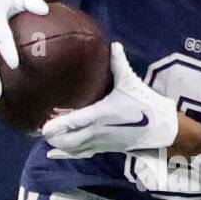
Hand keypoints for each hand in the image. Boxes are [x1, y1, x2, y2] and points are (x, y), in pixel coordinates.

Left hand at [42, 42, 178, 158]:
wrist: (161, 128)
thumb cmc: (145, 104)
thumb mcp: (131, 82)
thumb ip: (119, 64)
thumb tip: (113, 44)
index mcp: (101, 115)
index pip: (74, 123)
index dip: (58, 126)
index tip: (43, 127)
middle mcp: (98, 132)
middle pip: (68, 140)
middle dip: (53, 136)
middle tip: (39, 128)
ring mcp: (100, 142)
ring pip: (73, 149)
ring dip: (58, 144)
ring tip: (45, 137)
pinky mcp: (104, 148)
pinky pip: (81, 154)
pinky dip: (66, 155)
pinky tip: (53, 154)